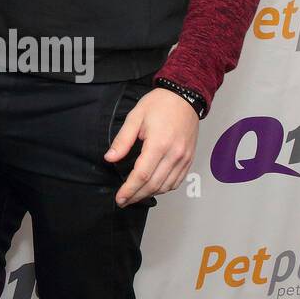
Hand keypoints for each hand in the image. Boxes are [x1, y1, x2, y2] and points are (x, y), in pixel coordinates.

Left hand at [105, 88, 197, 206]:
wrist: (184, 97)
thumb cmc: (159, 104)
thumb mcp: (135, 117)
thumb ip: (122, 140)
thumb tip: (110, 158)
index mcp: (159, 144)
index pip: (142, 175)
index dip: (129, 189)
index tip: (119, 198)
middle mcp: (174, 155)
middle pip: (154, 185)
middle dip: (136, 196)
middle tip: (123, 201)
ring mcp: (184, 159)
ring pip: (166, 186)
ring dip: (150, 194)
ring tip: (135, 196)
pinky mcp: (189, 159)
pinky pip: (177, 181)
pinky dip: (164, 188)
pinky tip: (152, 188)